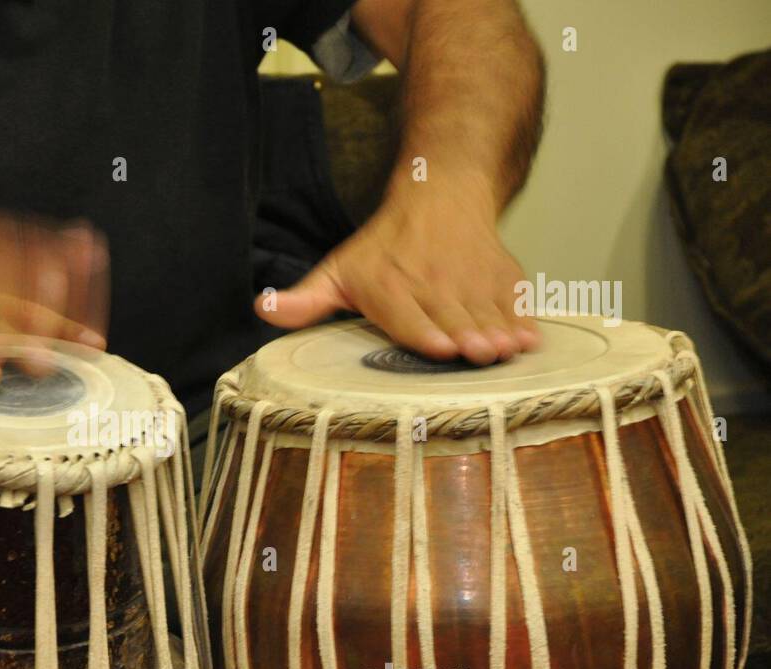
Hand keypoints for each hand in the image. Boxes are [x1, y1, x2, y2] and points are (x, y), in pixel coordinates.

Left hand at [257, 180, 538, 363]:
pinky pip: (514, 300)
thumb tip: (262, 308)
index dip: (426, 333)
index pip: (409, 316)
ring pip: (486, 311)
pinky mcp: (500, 275)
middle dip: (467, 336)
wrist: (440, 190)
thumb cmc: (383, 245)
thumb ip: (306, 299)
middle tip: (480, 353)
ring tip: (507, 349)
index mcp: (390, 286)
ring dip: (498, 331)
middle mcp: (431, 282)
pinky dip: (524, 318)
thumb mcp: (339, 268)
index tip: (442, 348)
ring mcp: (470, 279)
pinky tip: (531, 339)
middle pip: (452, 318)